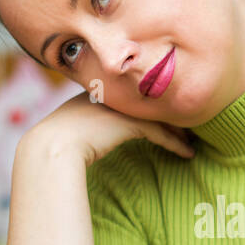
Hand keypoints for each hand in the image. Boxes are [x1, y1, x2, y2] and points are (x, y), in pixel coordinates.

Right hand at [26, 91, 195, 165]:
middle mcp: (113, 94)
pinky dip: (176, 144)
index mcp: (98, 90)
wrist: (52, 146)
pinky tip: (187, 154)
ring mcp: (122, 106)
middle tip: (187, 128)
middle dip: (170, 116)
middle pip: (150, 102)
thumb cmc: (56, 143)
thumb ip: (88, 125)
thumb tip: (93, 137)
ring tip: (191, 143)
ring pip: (159, 116)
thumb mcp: (73, 126)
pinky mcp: (129, 122)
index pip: (134, 96)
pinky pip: (161, 133)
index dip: (152, 107)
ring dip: (178, 131)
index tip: (165, 118)